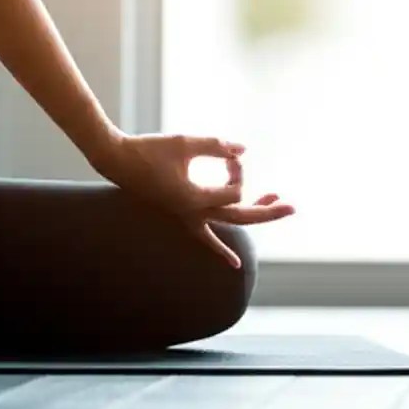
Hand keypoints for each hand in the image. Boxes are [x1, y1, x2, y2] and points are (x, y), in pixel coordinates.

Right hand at [89, 132, 294, 267]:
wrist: (115, 160)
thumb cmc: (148, 149)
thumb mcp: (184, 142)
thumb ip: (216, 145)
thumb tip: (244, 150)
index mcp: (194, 200)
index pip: (235, 192)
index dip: (238, 171)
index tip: (228, 155)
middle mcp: (193, 214)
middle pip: (241, 218)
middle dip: (268, 211)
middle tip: (293, 206)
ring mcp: (187, 217)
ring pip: (227, 224)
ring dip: (252, 214)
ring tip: (276, 201)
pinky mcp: (181, 214)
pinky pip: (204, 238)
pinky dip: (220, 249)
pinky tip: (236, 265)